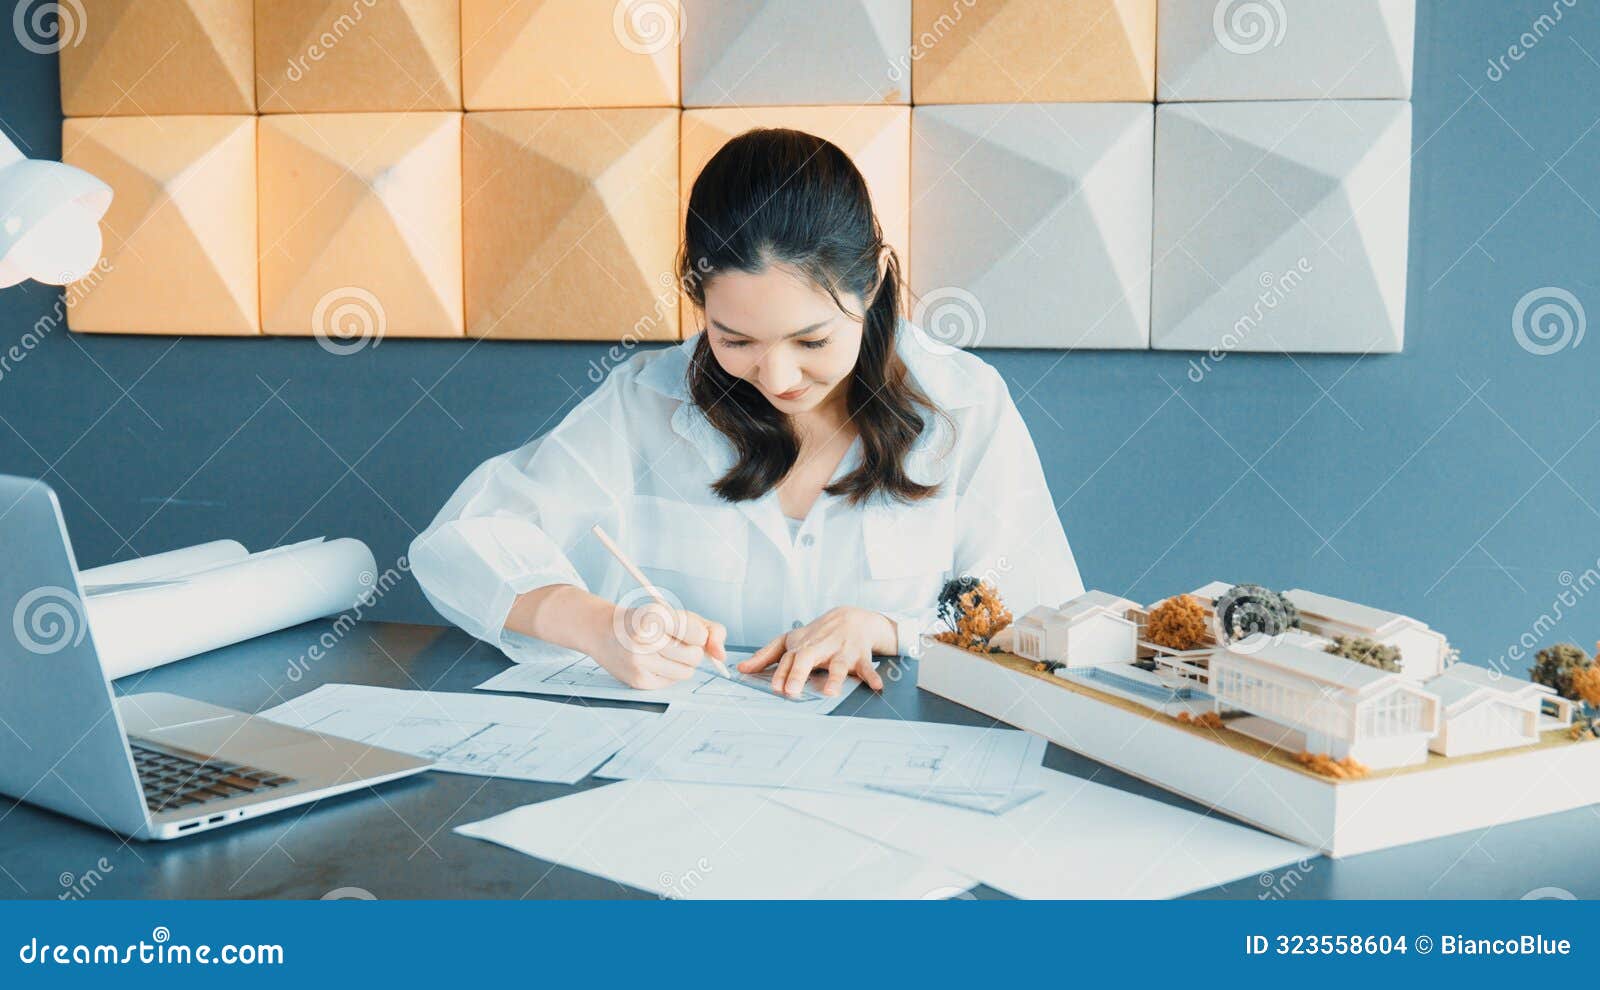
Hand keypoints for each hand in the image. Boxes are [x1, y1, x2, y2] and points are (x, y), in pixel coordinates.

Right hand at [589, 599, 727, 689]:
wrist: (604, 632)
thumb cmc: (647, 621)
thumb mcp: (678, 615)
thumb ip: (710, 629)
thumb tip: (722, 656)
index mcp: (654, 615)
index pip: (698, 634)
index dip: (697, 633)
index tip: (684, 629)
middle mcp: (643, 639)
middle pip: (694, 656)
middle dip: (692, 650)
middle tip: (675, 642)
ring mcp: (639, 662)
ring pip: (686, 672)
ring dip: (683, 664)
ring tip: (666, 652)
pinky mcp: (638, 681)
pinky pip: (672, 682)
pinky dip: (670, 672)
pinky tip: (655, 661)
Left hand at [738, 606, 890, 697]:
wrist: (852, 617)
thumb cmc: (817, 634)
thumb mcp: (790, 641)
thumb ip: (766, 655)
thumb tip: (742, 668)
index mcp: (802, 646)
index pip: (788, 659)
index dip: (781, 673)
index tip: (775, 688)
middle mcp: (821, 647)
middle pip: (807, 658)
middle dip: (799, 674)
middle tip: (791, 691)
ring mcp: (841, 651)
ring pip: (838, 664)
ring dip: (835, 678)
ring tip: (830, 692)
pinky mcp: (861, 655)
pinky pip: (868, 667)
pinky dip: (872, 676)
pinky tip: (876, 686)